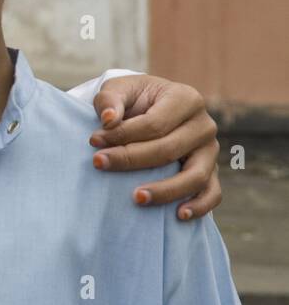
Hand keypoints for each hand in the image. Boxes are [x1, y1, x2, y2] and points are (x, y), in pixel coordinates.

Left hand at [88, 75, 220, 219]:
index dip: (122, 134)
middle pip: (169, 150)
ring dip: (165, 190)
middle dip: (131, 160)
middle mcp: (204, 125)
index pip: (154, 124)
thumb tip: (109, 119)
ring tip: (137, 198)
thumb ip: (110, 99)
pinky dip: (199, 205)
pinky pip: (212, 192)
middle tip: (99, 164)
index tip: (93, 141)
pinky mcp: (211, 171)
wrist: (150, 108)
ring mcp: (210, 151)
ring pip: (195, 176)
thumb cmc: (134, 99)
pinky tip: (178, 215)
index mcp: (186, 99)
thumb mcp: (119, 89)